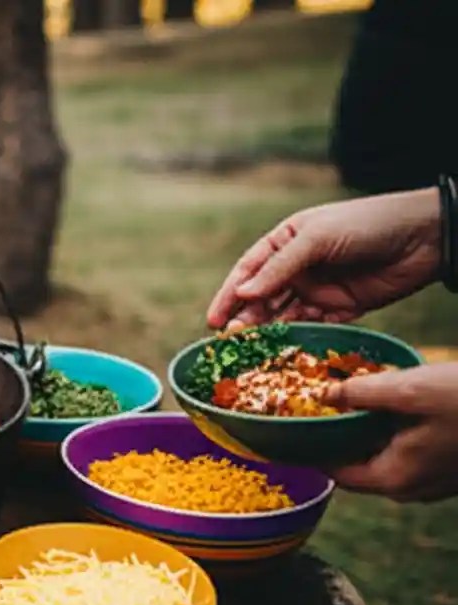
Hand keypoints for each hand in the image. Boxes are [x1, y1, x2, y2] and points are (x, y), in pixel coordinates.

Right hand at [207, 188, 442, 329]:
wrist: (424, 237)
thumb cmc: (366, 224)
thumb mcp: (317, 238)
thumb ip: (279, 268)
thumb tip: (243, 294)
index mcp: (285, 242)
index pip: (248, 271)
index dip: (229, 295)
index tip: (214, 320)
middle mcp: (297, 268)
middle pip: (262, 297)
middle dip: (245, 317)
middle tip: (231, 339)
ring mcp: (318, 289)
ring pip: (284, 314)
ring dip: (268, 329)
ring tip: (253, 346)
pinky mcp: (340, 308)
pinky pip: (312, 325)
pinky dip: (297, 335)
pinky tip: (285, 346)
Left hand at [323, 363, 457, 502]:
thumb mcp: (410, 390)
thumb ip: (362, 393)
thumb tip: (324, 394)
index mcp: (393, 479)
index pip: (336, 473)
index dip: (314, 449)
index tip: (300, 425)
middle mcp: (410, 490)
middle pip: (358, 468)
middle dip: (339, 440)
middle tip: (321, 409)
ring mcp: (431, 484)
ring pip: (384, 461)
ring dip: (365, 437)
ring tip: (351, 405)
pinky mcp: (447, 471)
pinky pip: (406, 457)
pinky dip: (390, 438)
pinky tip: (389, 411)